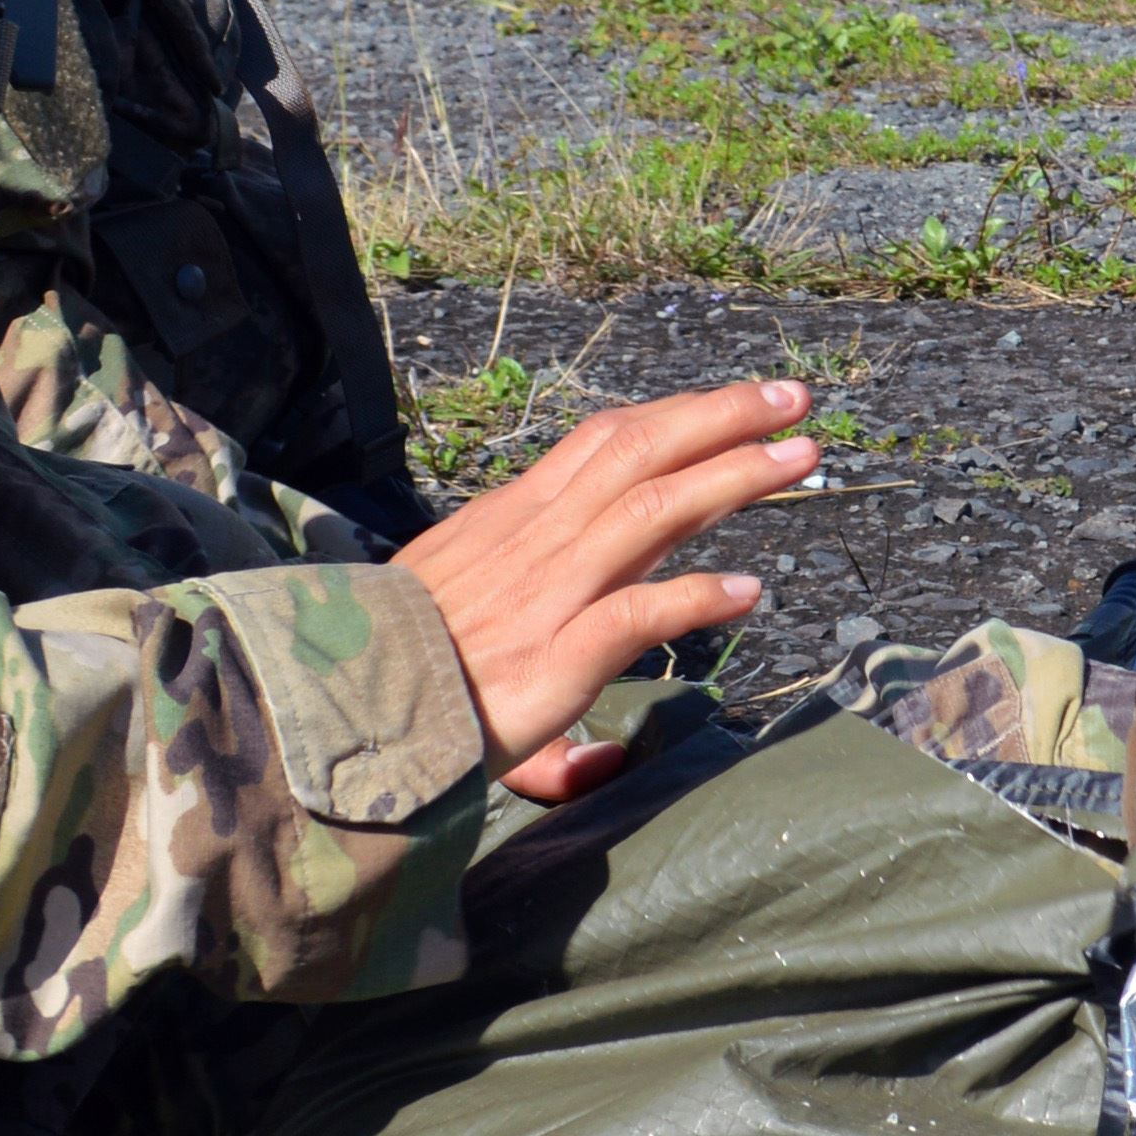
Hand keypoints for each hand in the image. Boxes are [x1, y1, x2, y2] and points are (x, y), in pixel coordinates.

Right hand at [390, 378, 813, 800]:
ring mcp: (545, 595)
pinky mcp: (551, 658)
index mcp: (510, 521)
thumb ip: (527, 643)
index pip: (602, 445)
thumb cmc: (394, 672)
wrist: (335, 712)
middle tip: (792, 401)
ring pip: (651, 510)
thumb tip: (593, 734)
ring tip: (799, 460)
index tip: (732, 405)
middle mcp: (534, 541)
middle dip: (722, 418)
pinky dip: (693, 597)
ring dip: (733, 477)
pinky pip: (634, 615)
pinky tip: (746, 591)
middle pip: (639, 452)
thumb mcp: (458, 622)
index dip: (674, 416)